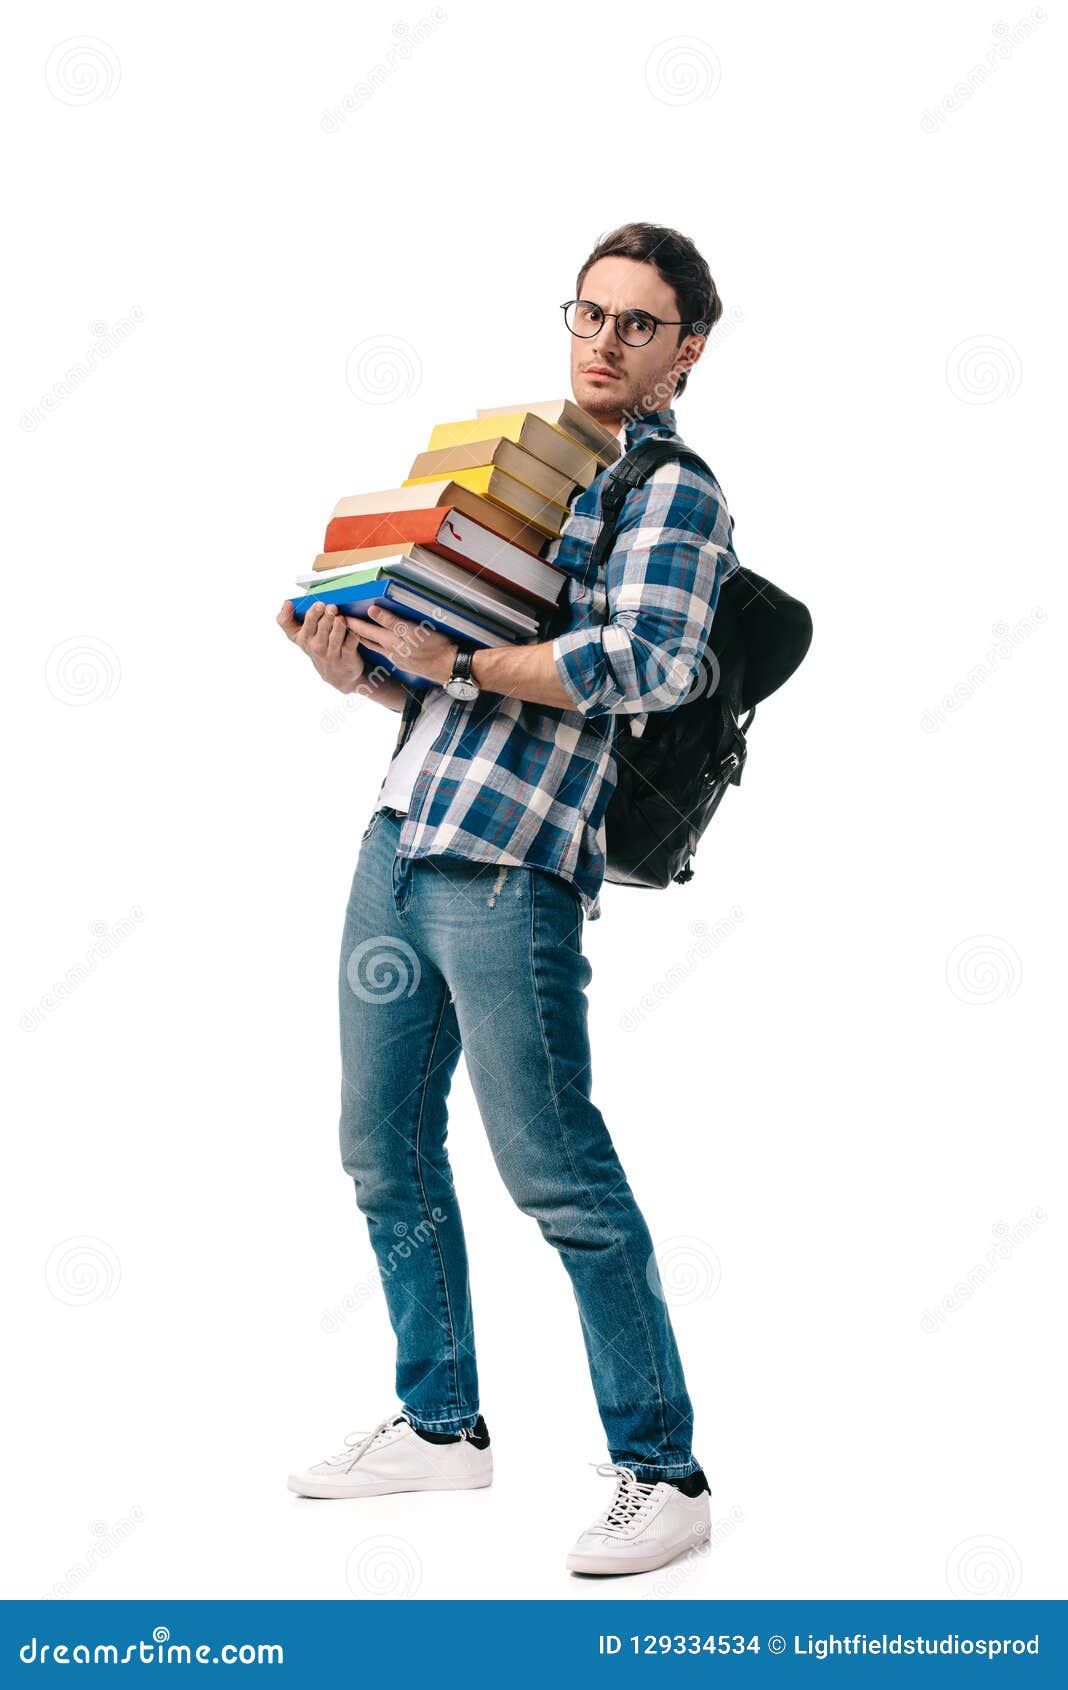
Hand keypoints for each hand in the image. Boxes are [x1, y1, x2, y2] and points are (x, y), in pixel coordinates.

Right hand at [277, 599, 369, 693]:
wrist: (335, 674)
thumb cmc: (317, 646)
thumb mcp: (300, 636)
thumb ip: (289, 620)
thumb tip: (287, 603)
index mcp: (302, 637)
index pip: (294, 626)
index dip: (297, 615)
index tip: (309, 605)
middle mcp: (314, 645)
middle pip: (319, 628)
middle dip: (324, 617)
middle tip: (330, 607)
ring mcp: (331, 653)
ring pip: (334, 637)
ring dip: (338, 627)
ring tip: (340, 618)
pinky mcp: (346, 657)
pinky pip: (350, 644)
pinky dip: (353, 635)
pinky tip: (355, 627)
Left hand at [343, 602, 457, 685]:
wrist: (449, 666)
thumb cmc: (436, 646)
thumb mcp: (413, 630)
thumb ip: (391, 620)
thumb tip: (372, 611)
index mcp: (391, 642)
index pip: (365, 630)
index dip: (353, 623)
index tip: (341, 616)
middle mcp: (391, 651)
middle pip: (367, 640)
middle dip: (355, 631)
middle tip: (344, 623)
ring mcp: (397, 658)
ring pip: (375, 647)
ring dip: (364, 639)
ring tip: (355, 632)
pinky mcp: (404, 663)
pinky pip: (385, 652)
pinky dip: (377, 646)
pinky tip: (378, 643)